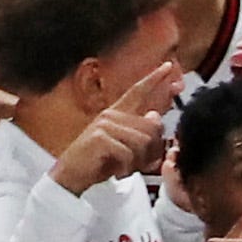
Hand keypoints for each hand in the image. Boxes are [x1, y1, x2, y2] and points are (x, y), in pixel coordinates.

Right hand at [51, 63, 179, 193]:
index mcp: (117, 114)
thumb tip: (156, 115)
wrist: (73, 175)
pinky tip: (117, 172)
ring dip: (139, 162)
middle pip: (152, 126)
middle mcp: (111, 115)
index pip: (138, 91)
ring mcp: (104, 125)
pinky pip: (129, 154)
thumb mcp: (126, 147)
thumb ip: (142, 133)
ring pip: (143, 141)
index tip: (168, 66)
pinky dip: (127, 168)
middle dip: (152, 150)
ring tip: (125, 167)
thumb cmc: (100, 161)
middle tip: (139, 164)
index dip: (154, 79)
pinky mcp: (100, 138)